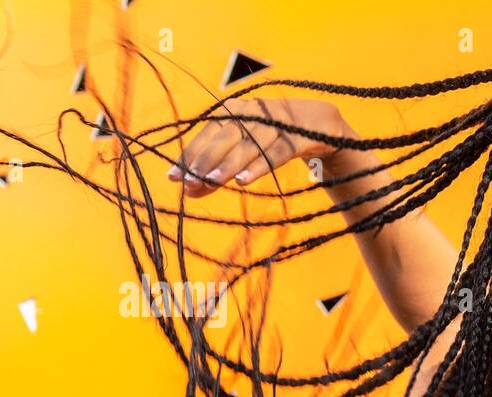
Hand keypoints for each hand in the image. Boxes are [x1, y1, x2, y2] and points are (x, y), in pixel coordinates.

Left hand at [167, 97, 346, 195]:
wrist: (318, 122)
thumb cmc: (272, 136)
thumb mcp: (245, 144)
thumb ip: (219, 166)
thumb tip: (189, 191)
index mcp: (233, 111)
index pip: (206, 134)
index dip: (189, 155)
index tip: (173, 178)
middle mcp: (251, 112)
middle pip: (223, 139)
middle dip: (204, 162)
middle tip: (189, 183)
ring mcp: (275, 123)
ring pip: (246, 146)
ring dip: (227, 165)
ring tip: (210, 182)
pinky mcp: (297, 136)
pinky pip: (275, 153)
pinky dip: (258, 166)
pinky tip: (243, 180)